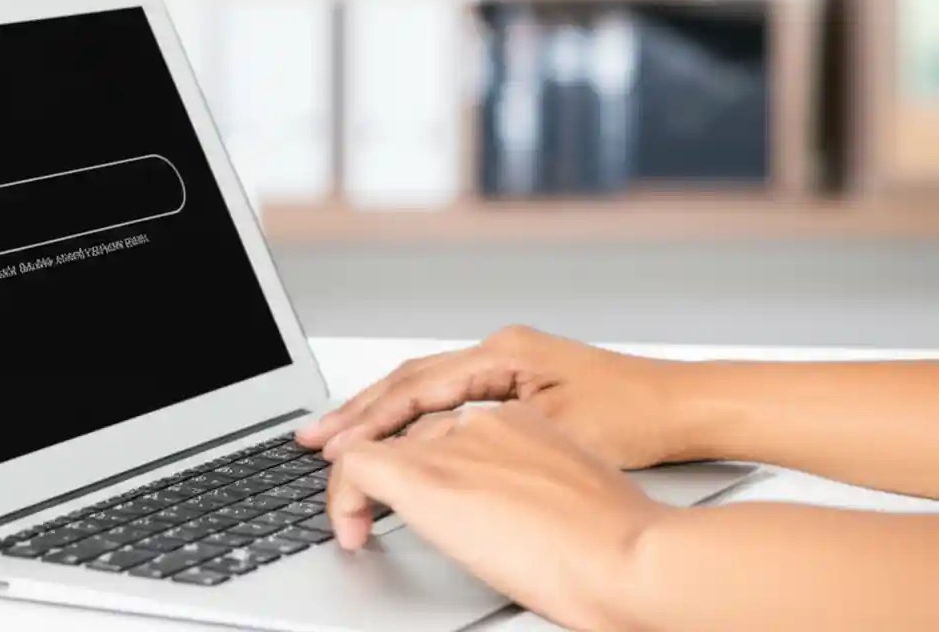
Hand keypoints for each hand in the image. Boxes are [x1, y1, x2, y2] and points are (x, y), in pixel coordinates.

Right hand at [297, 326, 688, 469]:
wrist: (688, 406)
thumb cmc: (638, 414)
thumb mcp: (558, 432)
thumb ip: (489, 439)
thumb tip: (429, 453)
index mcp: (503, 353)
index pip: (416, 387)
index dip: (368, 419)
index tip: (333, 444)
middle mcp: (500, 351)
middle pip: (410, 380)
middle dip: (359, 411)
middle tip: (314, 437)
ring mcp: (509, 365)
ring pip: (426, 388)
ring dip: (383, 413)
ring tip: (341, 436)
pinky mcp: (520, 385)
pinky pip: (449, 399)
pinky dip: (415, 417)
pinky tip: (399, 435)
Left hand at [328, 403, 668, 630]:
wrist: (628, 554)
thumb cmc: (619, 540)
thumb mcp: (576, 492)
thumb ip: (534, 484)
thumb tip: (511, 514)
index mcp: (523, 417)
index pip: (449, 420)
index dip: (420, 449)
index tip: (405, 475)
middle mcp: (485, 416)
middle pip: (409, 423)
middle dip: (373, 449)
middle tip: (352, 489)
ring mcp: (455, 440)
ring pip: (379, 438)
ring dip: (356, 474)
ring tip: (349, 516)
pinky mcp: (427, 473)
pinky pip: (359, 465)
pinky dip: (343, 494)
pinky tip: (350, 526)